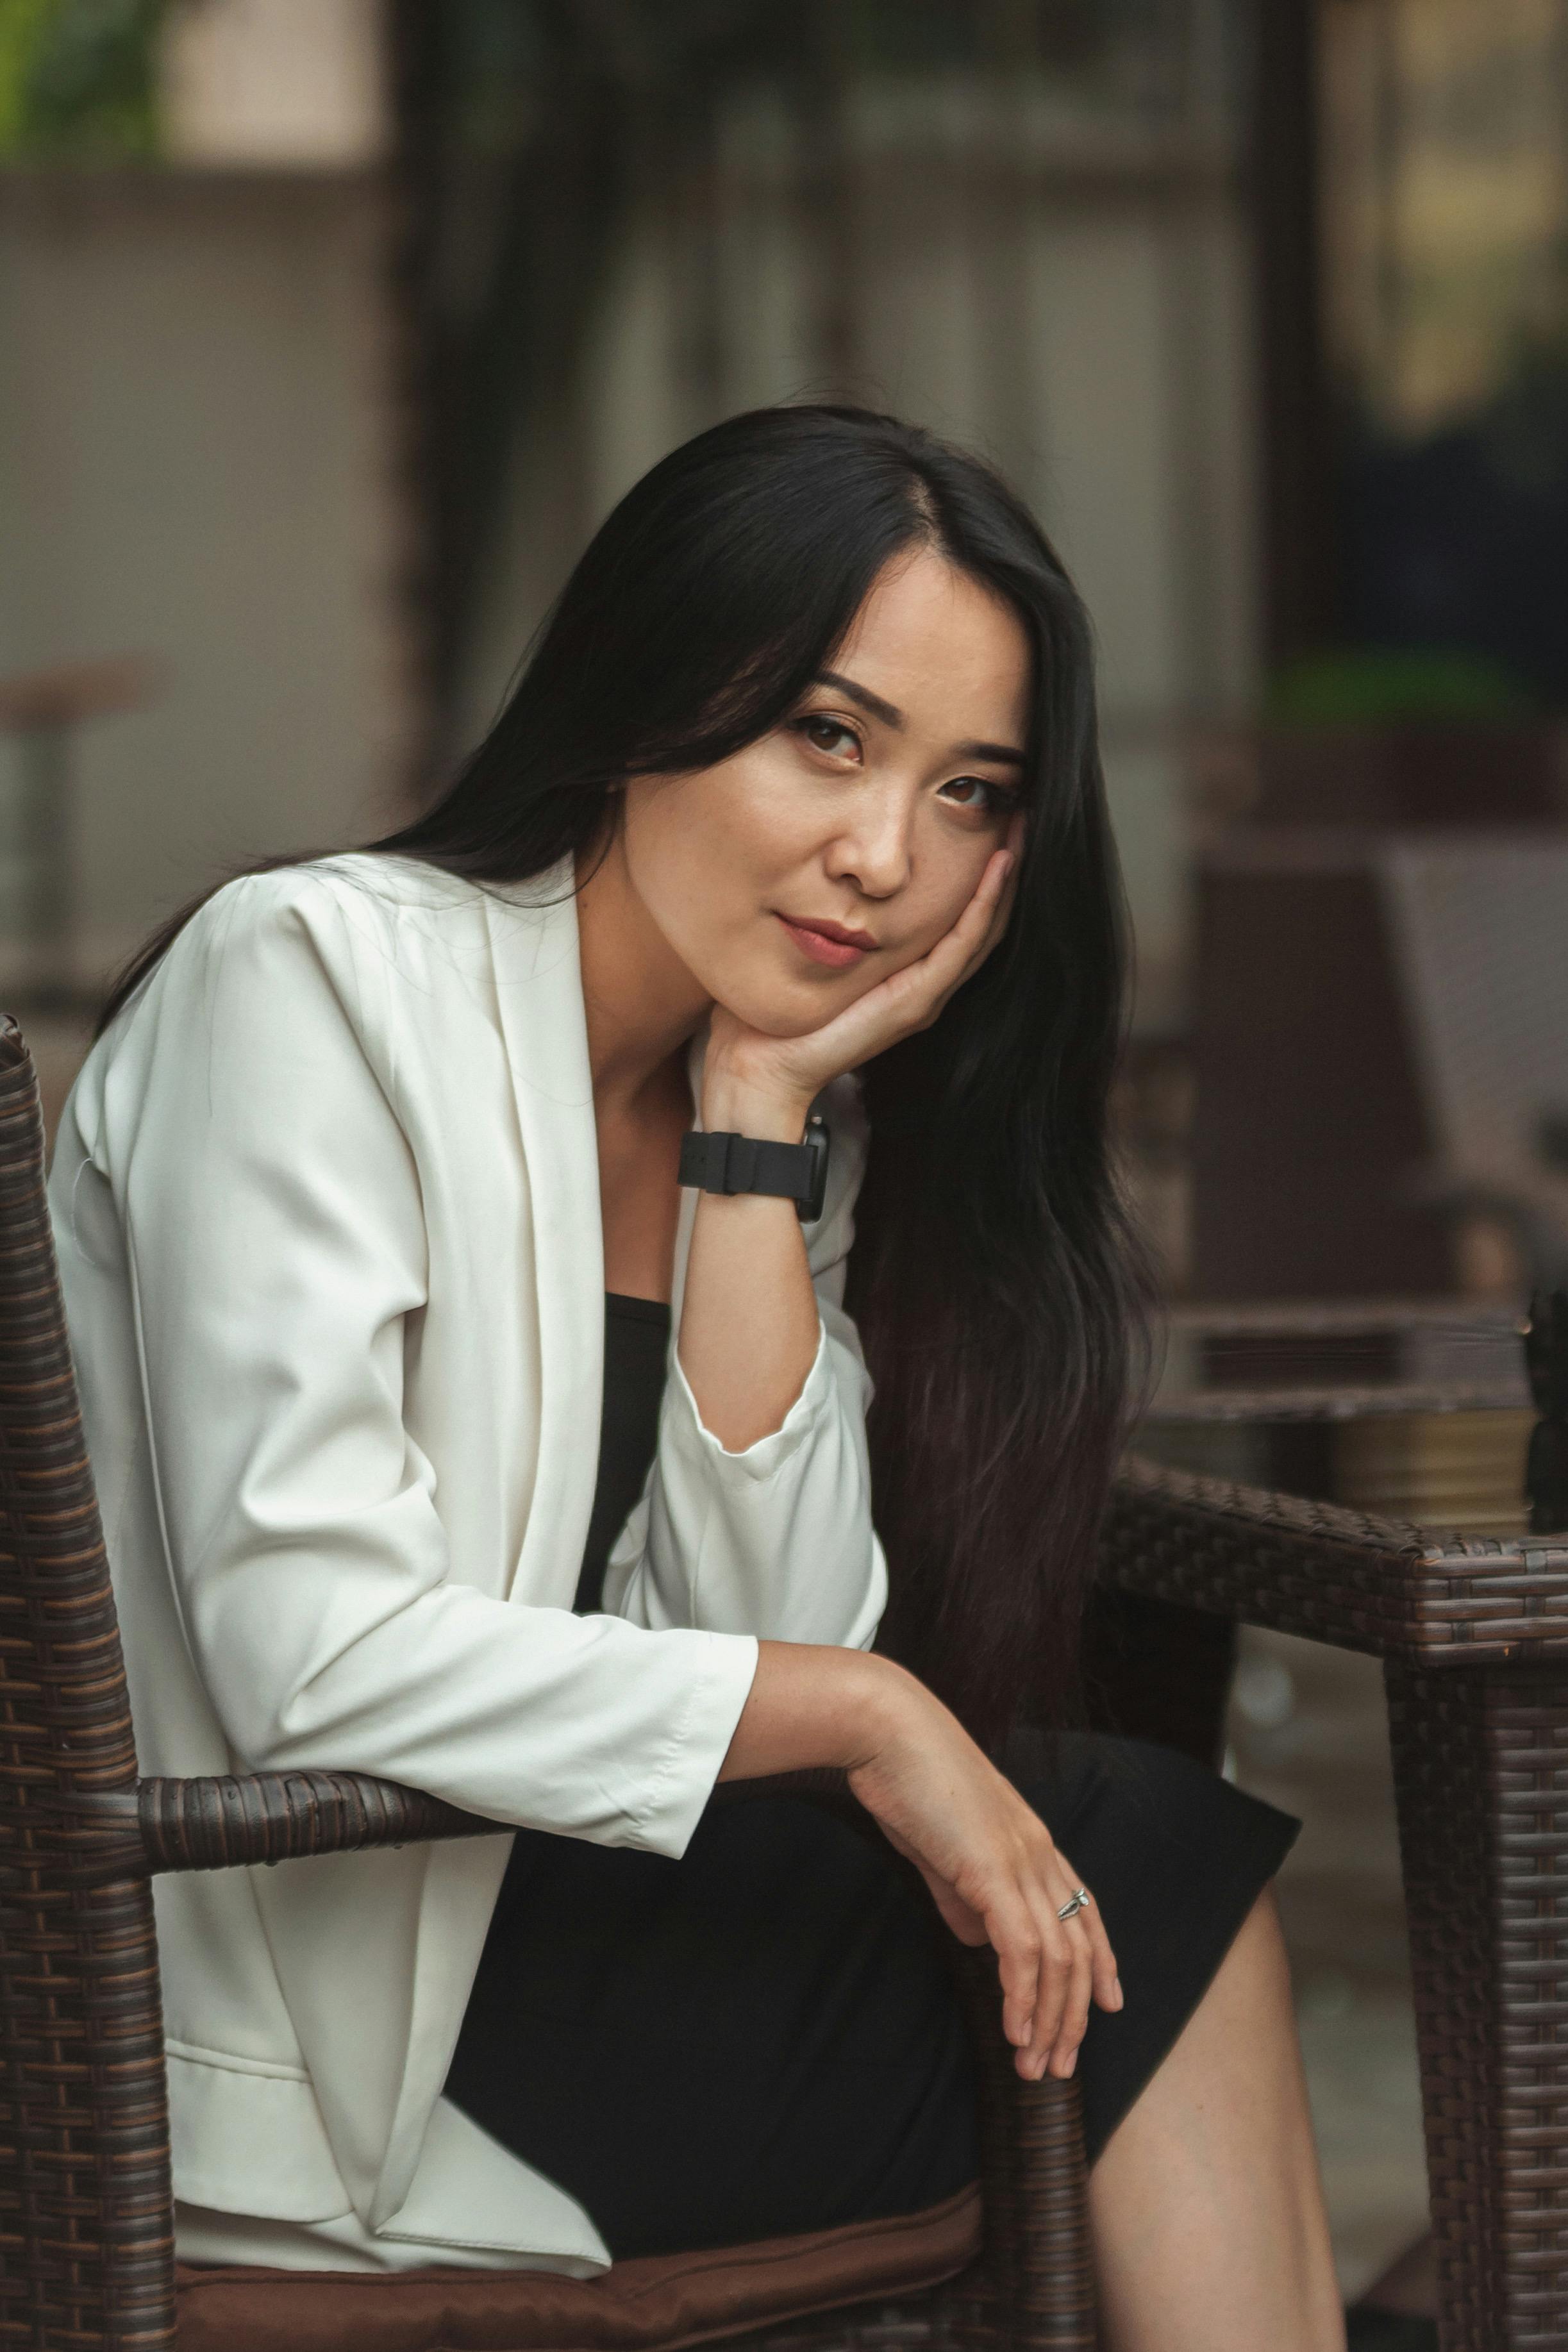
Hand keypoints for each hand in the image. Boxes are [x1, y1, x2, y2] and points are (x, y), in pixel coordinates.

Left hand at [704, 828, 1021, 1133]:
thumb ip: (815, 909)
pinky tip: (998, 869)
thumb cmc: (768, 1012)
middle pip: (984, 915)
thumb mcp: (799, 944)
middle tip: (1023, 808)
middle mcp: (924, 983)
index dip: (978, 865)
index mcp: (903, 972)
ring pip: (984, 927)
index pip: (957, 911)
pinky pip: (959, 947)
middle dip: (1006, 862)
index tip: (988, 811)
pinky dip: (983, 907)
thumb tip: (804, 855)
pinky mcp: (914, 1003)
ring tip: (1022, 826)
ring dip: (1007, 877)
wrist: (758, 1069)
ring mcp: (923, 996)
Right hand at [847, 1663, 1121, 2082]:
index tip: (1107, 2005)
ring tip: (1034, 2066)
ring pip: (1057, 1959)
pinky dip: (1023, 1998)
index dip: (1102, 1961)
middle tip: (1059, 2066)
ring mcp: (1021, 1861)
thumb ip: (965, 1894)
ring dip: (1048, 2021)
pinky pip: (1023, 1950)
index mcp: (1033, 1843)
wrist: (888, 1732)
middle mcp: (1040, 1854)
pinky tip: (1015, 2032)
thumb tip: (979, 1938)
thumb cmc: (908, 1780)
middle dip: (1073, 2016)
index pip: (1085, 1911)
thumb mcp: (943, 1848)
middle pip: (1077, 1949)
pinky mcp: (993, 1871)